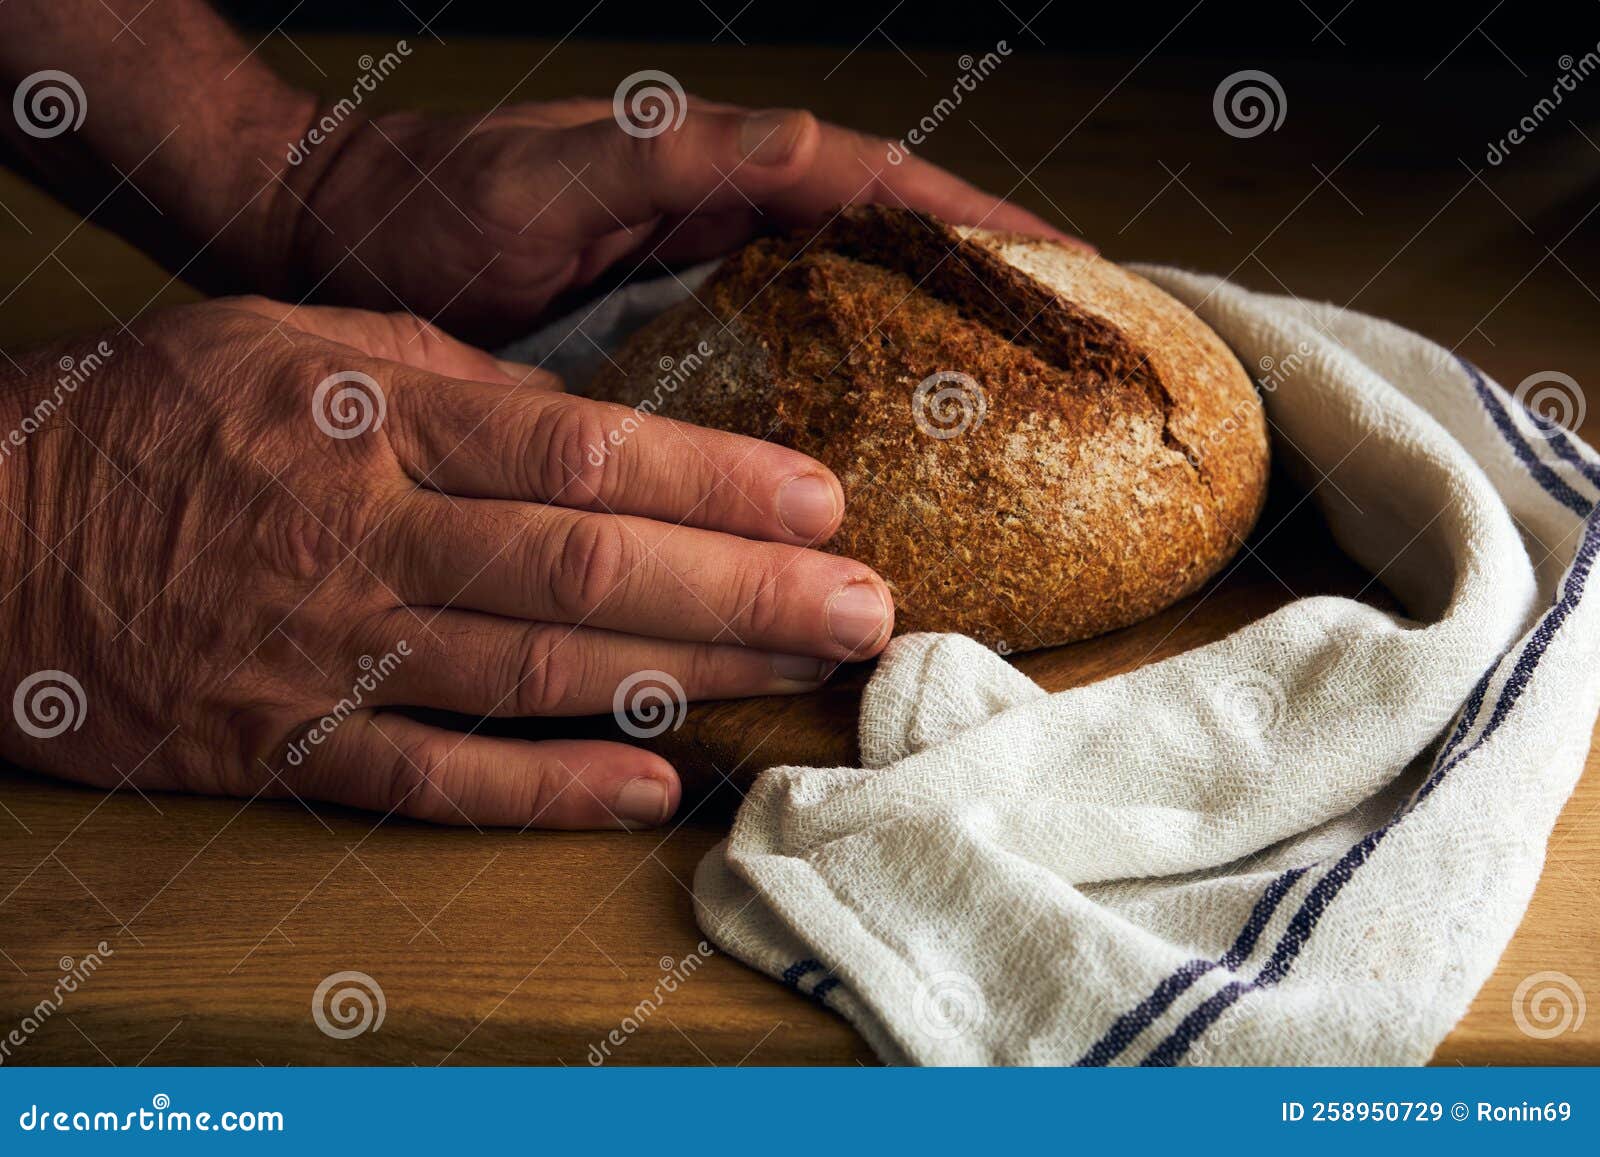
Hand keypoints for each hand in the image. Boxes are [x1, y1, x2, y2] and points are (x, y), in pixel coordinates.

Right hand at [0, 299, 892, 826]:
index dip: (713, 479)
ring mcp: (331, 652)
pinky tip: (651, 780)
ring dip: (686, 673)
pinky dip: (550, 786)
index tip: (817, 497)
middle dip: (743, 585)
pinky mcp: (292, 744)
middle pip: (589, 565)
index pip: (579, 449)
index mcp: (369, 420)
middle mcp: (366, 538)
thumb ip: (442, 372)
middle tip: (861, 602)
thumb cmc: (147, 420)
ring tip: (799, 671)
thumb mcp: (289, 340)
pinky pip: (441, 777)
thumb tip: (582, 414)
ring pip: (540, 669)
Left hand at [282, 98, 1081, 342]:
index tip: (1065, 264)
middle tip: (1069, 342)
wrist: (329, 243)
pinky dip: (840, 390)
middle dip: (980, 282)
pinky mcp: (663, 337)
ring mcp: (694, 280)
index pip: (874, 186)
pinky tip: (876, 444)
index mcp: (709, 169)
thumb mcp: (550, 175)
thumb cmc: (428, 204)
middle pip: (882, 244)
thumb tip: (807, 149)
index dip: (973, 223)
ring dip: (925, 343)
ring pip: (840, 306)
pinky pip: (776, 361)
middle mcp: (717, 221)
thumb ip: (671, 160)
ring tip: (1008, 399)